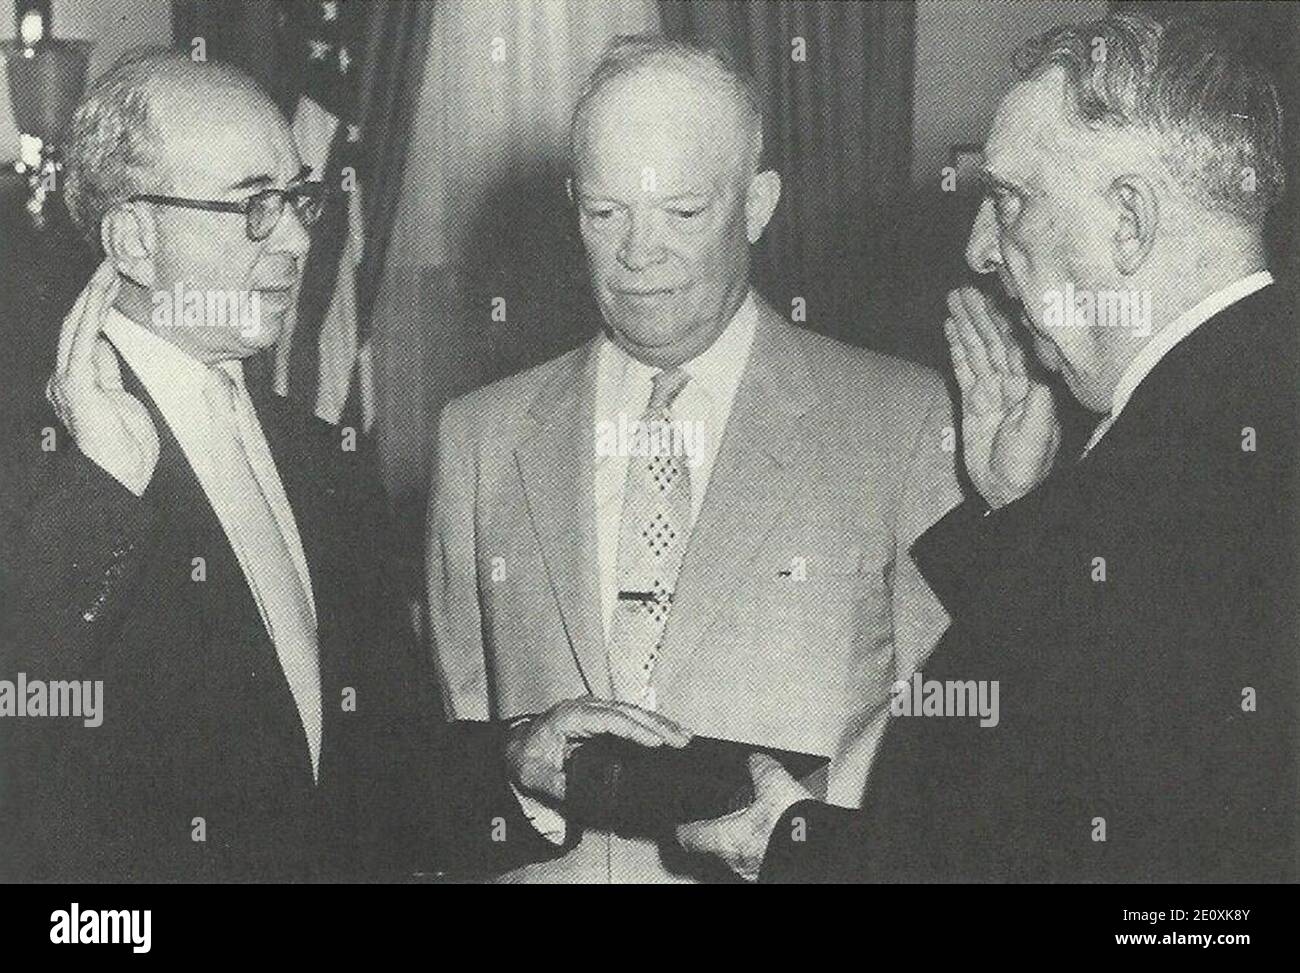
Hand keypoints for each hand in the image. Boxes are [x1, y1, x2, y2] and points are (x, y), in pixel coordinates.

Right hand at [46, 261, 158, 495]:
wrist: (120, 479)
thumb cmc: (126, 449)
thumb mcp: (123, 402)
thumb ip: (111, 374)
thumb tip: (108, 345)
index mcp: (77, 381)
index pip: (86, 334)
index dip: (98, 305)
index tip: (115, 280)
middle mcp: (66, 377)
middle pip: (77, 323)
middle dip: (93, 291)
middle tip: (113, 262)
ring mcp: (67, 380)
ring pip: (77, 325)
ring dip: (93, 294)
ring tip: (110, 267)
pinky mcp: (76, 385)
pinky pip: (83, 341)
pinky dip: (93, 314)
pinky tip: (103, 292)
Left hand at [505, 697, 690, 804]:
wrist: (515, 747)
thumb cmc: (524, 758)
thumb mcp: (532, 774)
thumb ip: (553, 783)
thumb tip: (575, 791)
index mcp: (570, 716)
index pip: (610, 720)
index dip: (635, 730)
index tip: (657, 743)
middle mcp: (585, 707)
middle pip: (627, 712)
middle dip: (657, 726)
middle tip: (682, 740)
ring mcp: (594, 709)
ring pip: (632, 712)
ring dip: (659, 723)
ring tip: (685, 736)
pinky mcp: (600, 716)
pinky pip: (629, 717)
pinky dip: (651, 724)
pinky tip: (668, 732)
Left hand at [675, 753, 811, 881]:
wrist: (824, 854)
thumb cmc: (792, 827)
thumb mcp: (774, 784)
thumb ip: (760, 768)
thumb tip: (756, 760)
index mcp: (725, 839)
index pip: (688, 838)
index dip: (682, 828)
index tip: (679, 824)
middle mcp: (736, 861)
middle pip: (715, 848)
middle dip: (721, 831)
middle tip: (726, 817)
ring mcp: (755, 872)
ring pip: (741, 856)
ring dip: (747, 840)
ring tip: (761, 822)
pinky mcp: (776, 873)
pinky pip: (764, 860)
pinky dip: (768, 847)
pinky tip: (782, 833)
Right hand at [944, 287, 1058, 508]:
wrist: (1007, 493)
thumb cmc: (1028, 467)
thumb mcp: (1039, 432)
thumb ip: (1038, 398)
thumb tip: (1036, 364)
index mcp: (1032, 385)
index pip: (1016, 344)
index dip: (1004, 319)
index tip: (992, 295)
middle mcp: (1013, 383)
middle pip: (993, 341)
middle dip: (979, 315)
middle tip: (963, 290)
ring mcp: (991, 391)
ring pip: (977, 351)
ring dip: (966, 325)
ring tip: (953, 301)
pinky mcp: (973, 402)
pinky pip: (964, 369)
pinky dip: (956, 348)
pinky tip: (950, 328)